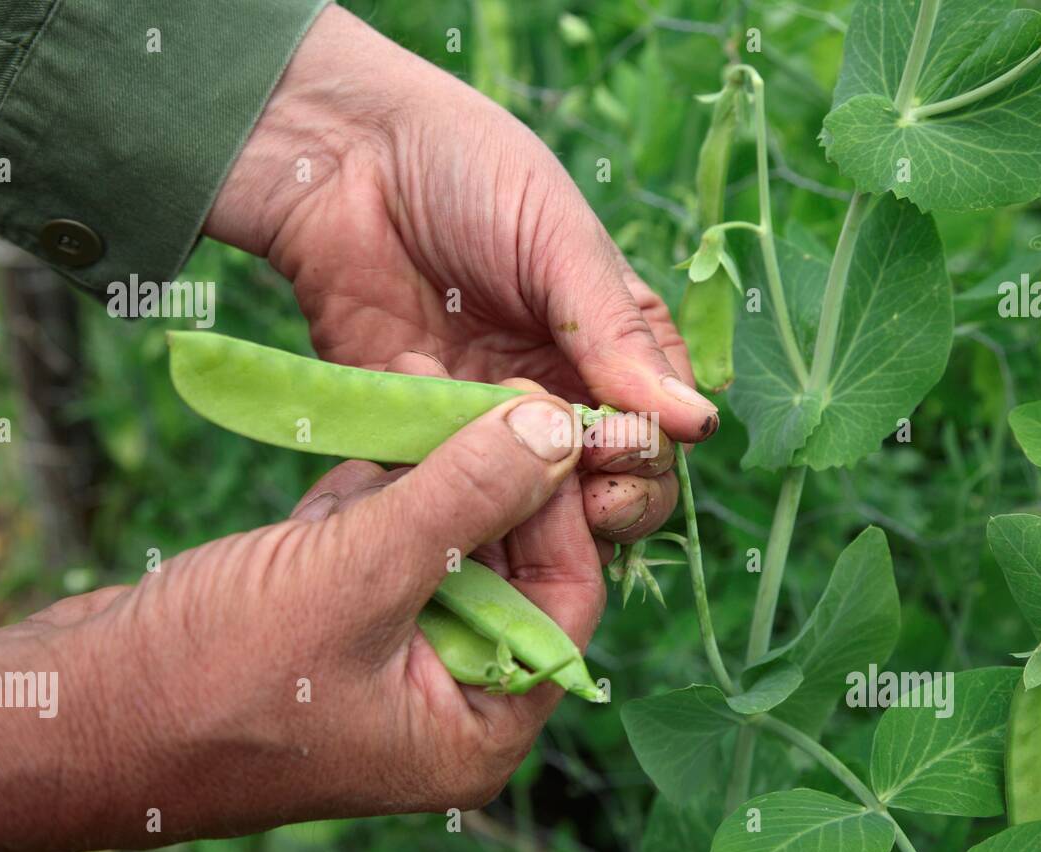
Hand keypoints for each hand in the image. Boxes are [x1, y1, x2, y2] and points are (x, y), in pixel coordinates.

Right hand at [0, 391, 602, 851]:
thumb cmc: (213, 677)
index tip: (541, 415)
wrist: (72, 713)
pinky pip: (379, 544)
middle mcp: (445, 699)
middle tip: (474, 380)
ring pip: (439, 541)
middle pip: (505, 561)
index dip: (557, 504)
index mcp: (477, 726)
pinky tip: (364, 432)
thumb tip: (554, 430)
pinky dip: (370, 492)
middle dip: (484, 470)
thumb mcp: (357, 577)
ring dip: (424, 467)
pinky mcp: (334, 624)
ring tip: (416, 379)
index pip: (564, 599)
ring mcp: (387, 660)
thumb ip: (464, 498)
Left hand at [204, 4, 716, 544]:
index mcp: (614, 347)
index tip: (619, 452)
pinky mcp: (416, 435)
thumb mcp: (561, 243)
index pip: (658, 434)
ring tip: (505, 474)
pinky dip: (451, 490)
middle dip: (602, 502)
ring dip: (527, 506)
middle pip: (603, 486)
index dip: (647, 457)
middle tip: (580, 494)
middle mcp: (558, 394)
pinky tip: (441, 451)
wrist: (342, 157)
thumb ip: (619, 337)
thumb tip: (698, 425)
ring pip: (527, 505)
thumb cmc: (470, 172)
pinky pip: (445, 489)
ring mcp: (486, 421)